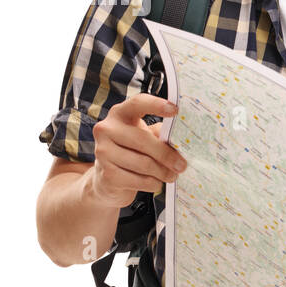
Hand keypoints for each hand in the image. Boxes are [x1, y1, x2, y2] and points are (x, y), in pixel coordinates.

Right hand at [88, 92, 187, 207]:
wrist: (109, 180)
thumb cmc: (133, 153)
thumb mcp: (146, 137)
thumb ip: (161, 134)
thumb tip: (182, 140)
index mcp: (120, 114)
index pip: (138, 103)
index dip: (156, 105)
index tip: (175, 110)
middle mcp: (106, 129)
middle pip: (143, 140)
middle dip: (167, 155)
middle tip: (182, 165)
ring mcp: (103, 152)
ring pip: (143, 163)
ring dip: (163, 172)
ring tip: (172, 175)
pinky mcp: (106, 174)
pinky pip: (138, 180)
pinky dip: (153, 183)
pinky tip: (155, 182)